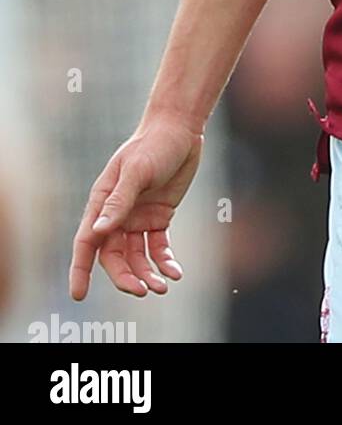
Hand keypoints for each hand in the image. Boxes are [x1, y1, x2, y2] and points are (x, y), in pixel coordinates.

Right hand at [69, 114, 203, 299]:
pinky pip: (158, 246)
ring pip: (137, 256)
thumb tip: (99, 231)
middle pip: (114, 256)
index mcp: (102, 202)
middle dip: (125, 277)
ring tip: (162, 287)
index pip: (87, 242)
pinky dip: (164, 261)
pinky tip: (175, 273)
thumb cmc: (153, 145)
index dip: (80, 269)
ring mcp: (138, 217)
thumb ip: (119, 201)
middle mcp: (117, 214)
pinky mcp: (159, 217)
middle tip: (142, 291)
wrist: (180, 129)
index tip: (78, 294)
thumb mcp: (137, 170)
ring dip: (147, 273)